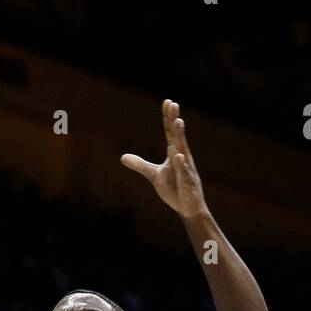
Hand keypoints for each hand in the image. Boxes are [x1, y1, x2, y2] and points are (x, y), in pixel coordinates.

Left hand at [121, 99, 206, 218]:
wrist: (188, 208)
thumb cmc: (174, 189)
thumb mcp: (154, 175)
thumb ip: (140, 165)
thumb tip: (122, 157)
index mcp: (174, 153)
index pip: (170, 132)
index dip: (168, 118)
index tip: (167, 102)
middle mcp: (181, 157)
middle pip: (177, 135)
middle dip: (174, 120)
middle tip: (173, 104)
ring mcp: (186, 168)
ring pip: (182, 149)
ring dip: (180, 135)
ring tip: (178, 121)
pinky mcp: (187, 182)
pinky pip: (184, 172)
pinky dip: (181, 164)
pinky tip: (178, 156)